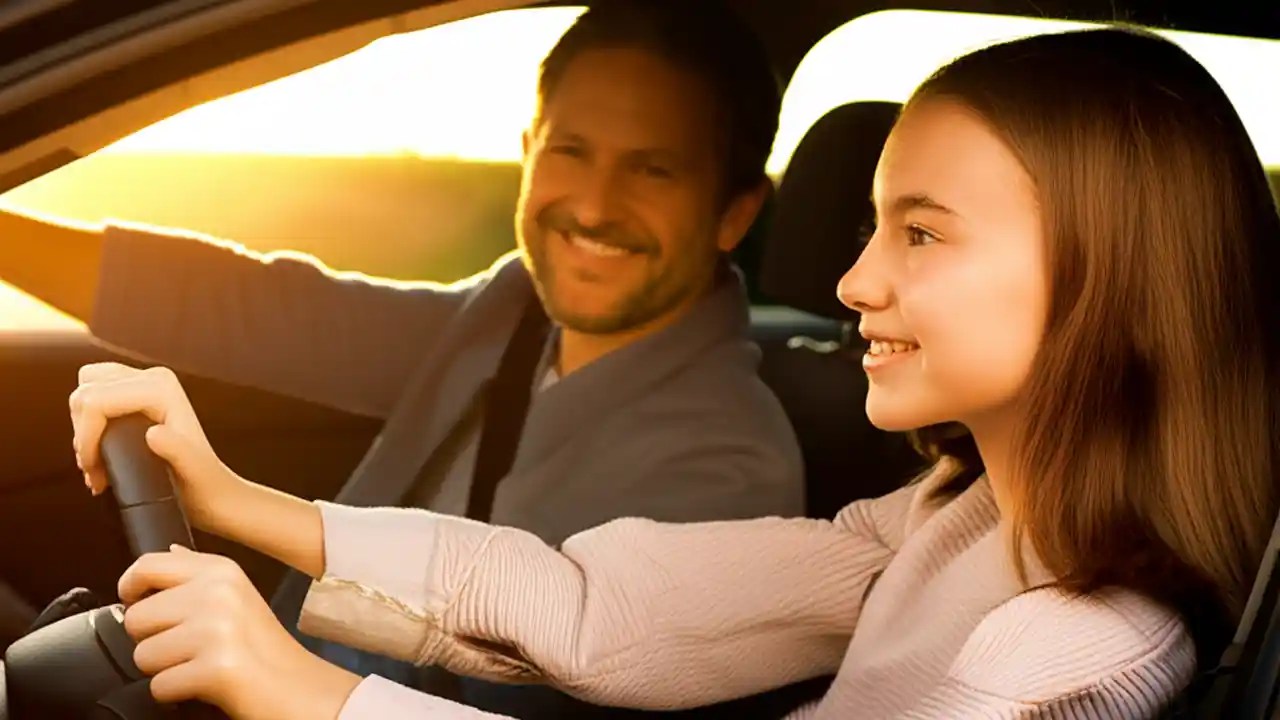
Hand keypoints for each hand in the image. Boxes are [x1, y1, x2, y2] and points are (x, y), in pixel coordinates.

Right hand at [70, 362, 240, 531]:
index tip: (94, 469)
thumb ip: (177, 451)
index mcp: (162, 389)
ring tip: (97, 468)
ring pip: (85, 393)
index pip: (95, 399)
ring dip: (83, 433)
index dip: (85, 436)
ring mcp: (143, 385)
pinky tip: (99, 460)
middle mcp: (153, 379)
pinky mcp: (135, 398)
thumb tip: (153, 434)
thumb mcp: (193, 471)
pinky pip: (93, 401)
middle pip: (85, 390)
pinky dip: (88, 430)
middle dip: (81, 432)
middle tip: (94, 469)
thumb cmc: (203, 484)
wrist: (214, 492)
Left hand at [120, 545, 360, 719]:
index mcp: (221, 570)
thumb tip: (169, 552)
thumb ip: (198, 574)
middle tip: (189, 647)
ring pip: (142, 655)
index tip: (135, 602)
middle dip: (152, 641)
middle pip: (136, 617)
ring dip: (165, 670)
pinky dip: (175, 695)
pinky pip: (159, 687)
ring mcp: (216, 629)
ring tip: (200, 665)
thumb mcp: (238, 595)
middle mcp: (217, 593)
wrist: (300, 689)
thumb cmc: (265, 648)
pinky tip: (204, 685)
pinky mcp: (215, 667)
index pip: (147, 565)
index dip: (130, 587)